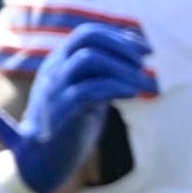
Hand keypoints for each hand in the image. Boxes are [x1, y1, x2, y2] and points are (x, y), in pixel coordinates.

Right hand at [0, 20, 154, 192]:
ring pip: (88, 59)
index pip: (88, 33)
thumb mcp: (91, 91)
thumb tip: (137, 50)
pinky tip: (131, 94)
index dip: (121, 37)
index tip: (147, 50)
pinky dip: (114, 87)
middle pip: (86, 37)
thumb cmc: (72, 123)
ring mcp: (54, 89)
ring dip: (123, 67)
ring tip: (143, 83)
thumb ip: (106, 71)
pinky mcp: (61, 112)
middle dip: (122, 46)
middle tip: (144, 65)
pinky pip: (87, 90)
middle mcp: (54, 69)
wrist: (43, 159)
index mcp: (60, 62)